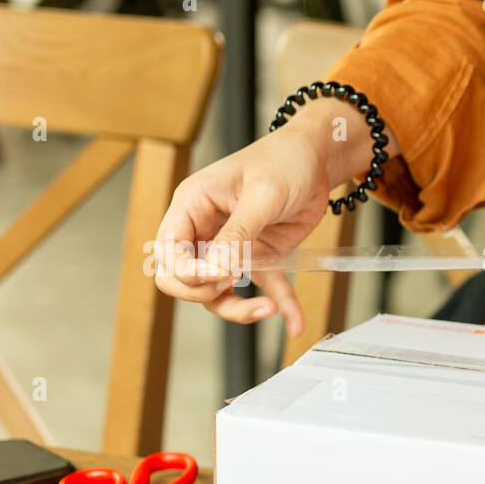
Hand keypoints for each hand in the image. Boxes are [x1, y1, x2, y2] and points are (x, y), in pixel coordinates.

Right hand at [153, 97, 398, 335]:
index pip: (167, 252)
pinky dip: (280, 305)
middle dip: (204, 293)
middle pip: (184, 280)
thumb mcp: (261, 196)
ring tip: (269, 310)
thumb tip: (217, 272)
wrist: (317, 159)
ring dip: (239, 308)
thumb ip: (238, 235)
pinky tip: (295, 323)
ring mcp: (231, 247)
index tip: (222, 277)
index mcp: (191, 206)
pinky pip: (264, 287)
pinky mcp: (260, 257)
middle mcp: (204, 229)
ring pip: (218, 292)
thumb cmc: (283, 161)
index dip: (187, 273)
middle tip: (234, 287)